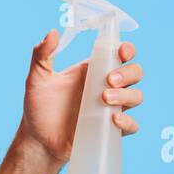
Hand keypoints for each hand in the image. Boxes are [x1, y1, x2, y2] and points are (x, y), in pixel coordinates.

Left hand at [19, 29, 143, 164]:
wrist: (37, 140)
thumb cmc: (38, 108)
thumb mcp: (37, 80)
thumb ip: (41, 56)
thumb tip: (52, 33)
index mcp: (92, 70)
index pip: (119, 54)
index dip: (127, 49)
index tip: (122, 51)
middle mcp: (105, 87)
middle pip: (135, 72)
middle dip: (128, 73)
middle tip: (109, 80)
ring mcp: (110, 108)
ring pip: (136, 96)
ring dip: (127, 95)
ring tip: (105, 99)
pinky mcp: (110, 129)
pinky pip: (131, 125)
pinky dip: (128, 121)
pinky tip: (114, 119)